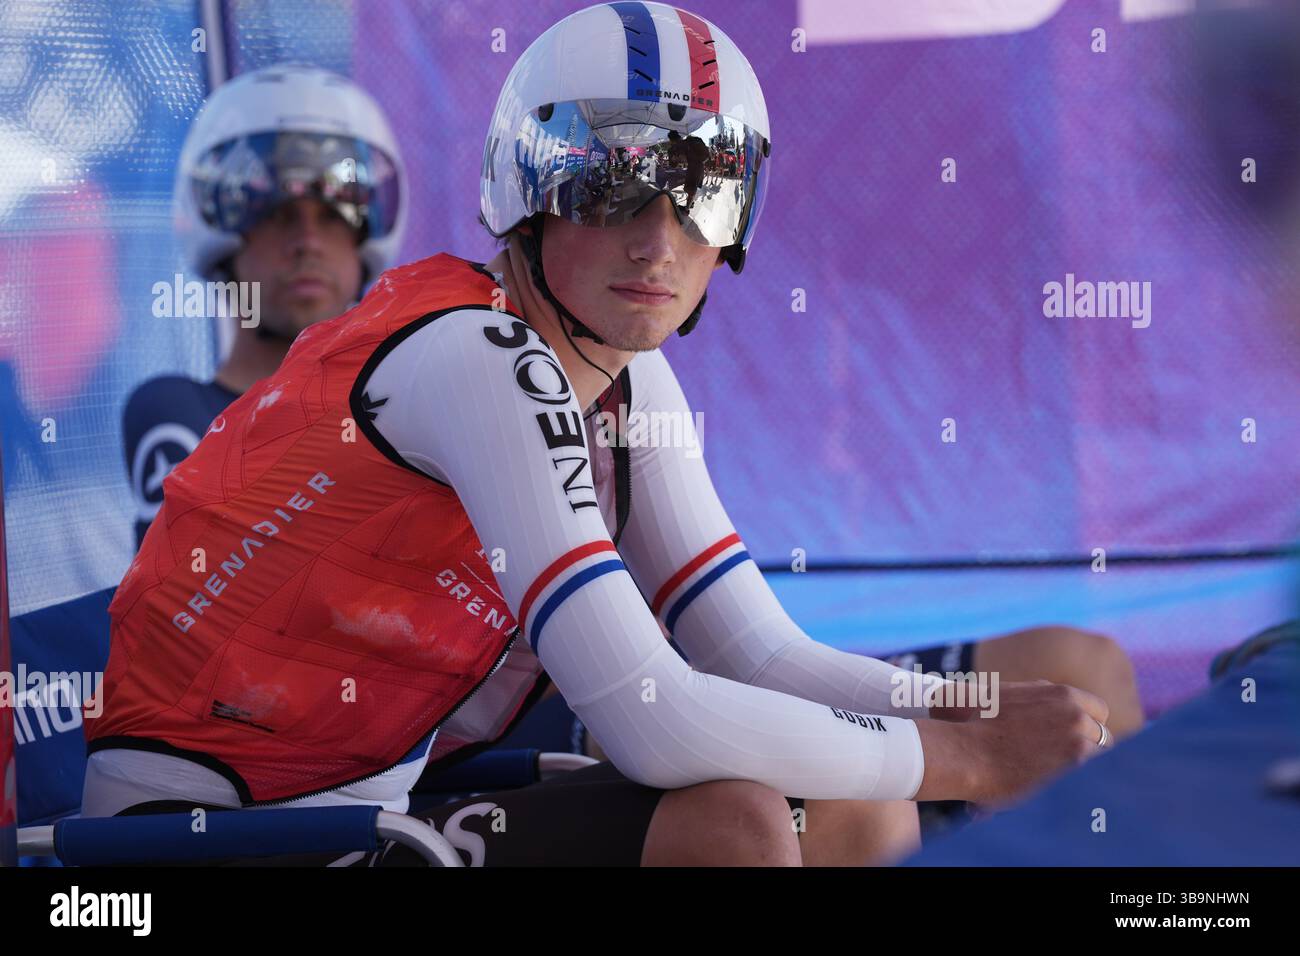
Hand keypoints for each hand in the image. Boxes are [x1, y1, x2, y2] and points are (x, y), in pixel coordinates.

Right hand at [914, 680, 1109, 803]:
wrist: (965, 751)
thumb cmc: (971, 729)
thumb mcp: (1001, 697)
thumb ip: (1028, 700)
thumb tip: (1027, 705)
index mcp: (1057, 692)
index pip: (1095, 710)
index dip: (1087, 728)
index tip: (1079, 744)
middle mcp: (1072, 708)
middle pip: (1102, 733)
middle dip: (1092, 749)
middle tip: (1075, 769)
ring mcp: (1077, 731)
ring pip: (1103, 754)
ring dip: (1089, 769)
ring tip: (1070, 785)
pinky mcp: (1077, 757)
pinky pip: (1097, 774)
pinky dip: (1086, 785)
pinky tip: (1070, 794)